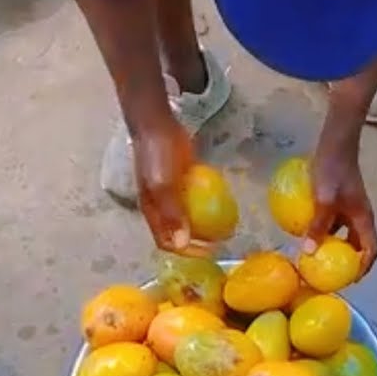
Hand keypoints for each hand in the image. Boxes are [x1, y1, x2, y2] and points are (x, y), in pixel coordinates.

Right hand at [133, 119, 212, 256]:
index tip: (210, 251)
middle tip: (221, 243)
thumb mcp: (162, 185)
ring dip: (204, 228)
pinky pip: (195, 202)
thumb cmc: (156, 155)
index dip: (186, 251)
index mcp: (152, 212)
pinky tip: (223, 207)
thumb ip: (171, 213)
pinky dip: (208, 208)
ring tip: (224, 229)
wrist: (158, 124)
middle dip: (198, 243)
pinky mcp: (183, 182)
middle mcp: (161, 208)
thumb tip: (181, 244)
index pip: (166, 242)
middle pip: (178, 234)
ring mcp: (172, 194)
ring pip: (188, 220)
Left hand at [303, 152, 376, 274]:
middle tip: (331, 272)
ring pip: (349, 234)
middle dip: (350, 261)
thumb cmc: (333, 171)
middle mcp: (361, 216)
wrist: (336, 144)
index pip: (372, 249)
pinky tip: (310, 231)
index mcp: (364, 219)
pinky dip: (328, 231)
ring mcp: (352, 208)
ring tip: (319, 256)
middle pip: (362, 245)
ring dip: (337, 246)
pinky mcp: (342, 200)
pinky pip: (338, 222)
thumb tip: (308, 252)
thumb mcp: (324, 200)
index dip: (364, 267)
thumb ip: (318, 225)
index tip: (350, 279)